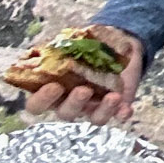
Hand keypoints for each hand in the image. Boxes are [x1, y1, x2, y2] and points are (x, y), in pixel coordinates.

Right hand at [22, 24, 143, 127]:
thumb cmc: (84, 48)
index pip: (36, 104)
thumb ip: (59, 47)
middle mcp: (71, 103)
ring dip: (103, 110)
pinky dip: (122, 114)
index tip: (53, 86)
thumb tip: (51, 46)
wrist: (115, 45)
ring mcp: (94, 107)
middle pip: (66, 113)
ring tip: (113, 96)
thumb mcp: (71, 43)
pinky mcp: (116, 106)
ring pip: (93, 119)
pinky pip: (118, 116)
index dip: (41, 100)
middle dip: (74, 103)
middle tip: (83, 90)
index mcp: (52, 90)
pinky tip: (127, 109)